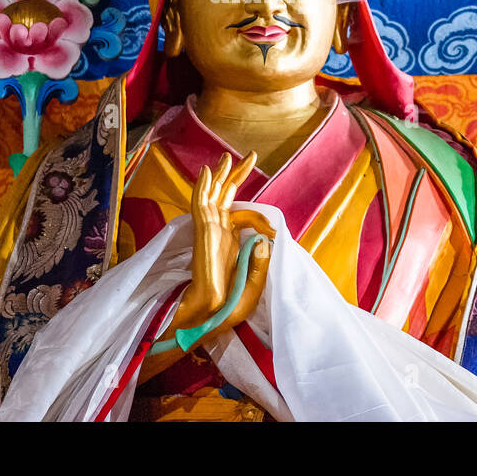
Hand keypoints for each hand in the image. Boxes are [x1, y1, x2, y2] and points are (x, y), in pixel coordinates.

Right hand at [179, 151, 271, 324]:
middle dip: (236, 175)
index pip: (245, 217)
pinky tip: (208, 171)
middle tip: (250, 155)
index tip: (275, 233)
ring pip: (213, 196)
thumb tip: (266, 240)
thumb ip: (261, 264)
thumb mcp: (255, 286)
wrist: (209, 320)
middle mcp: (218, 234)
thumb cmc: (228, 309)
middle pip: (226, 197)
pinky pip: (201, 206)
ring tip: (226, 156)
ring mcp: (209, 233)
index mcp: (230, 244)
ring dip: (219, 176)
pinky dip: (203, 188)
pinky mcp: (203, 236)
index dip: (262, 219)